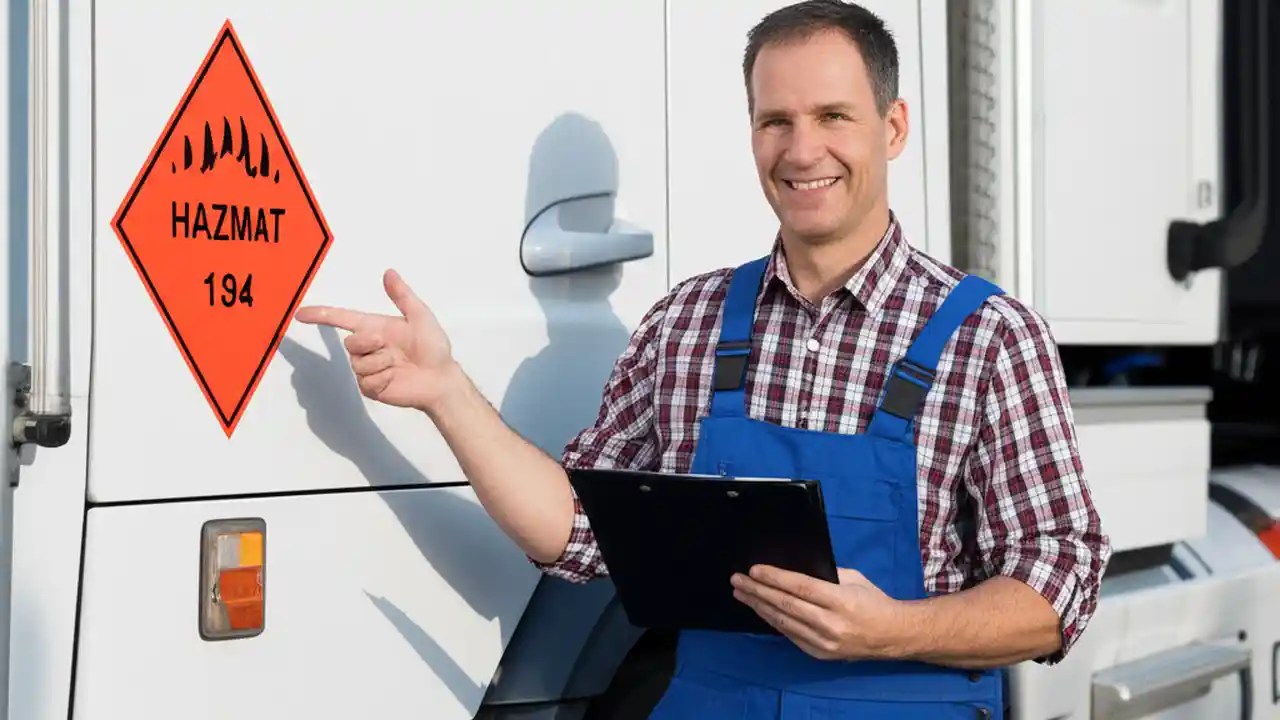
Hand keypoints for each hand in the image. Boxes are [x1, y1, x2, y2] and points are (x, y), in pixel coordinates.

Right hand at [294, 269, 456, 412]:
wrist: (441, 378)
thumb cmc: (433, 347)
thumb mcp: (420, 317)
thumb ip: (402, 296)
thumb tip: (389, 272)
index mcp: (375, 327)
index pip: (342, 319)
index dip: (321, 315)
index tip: (301, 314)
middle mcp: (368, 347)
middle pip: (350, 343)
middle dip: (369, 343)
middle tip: (392, 348)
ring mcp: (368, 368)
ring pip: (359, 363)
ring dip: (382, 363)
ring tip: (399, 364)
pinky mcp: (371, 387)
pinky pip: (367, 380)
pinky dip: (384, 378)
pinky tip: (397, 377)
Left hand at [731, 566, 902, 661]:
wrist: (894, 636)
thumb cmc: (874, 601)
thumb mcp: (854, 579)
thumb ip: (825, 576)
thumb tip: (794, 571)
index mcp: (840, 601)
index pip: (799, 587)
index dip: (774, 578)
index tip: (754, 570)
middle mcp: (830, 624)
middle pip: (785, 605)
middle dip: (757, 591)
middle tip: (737, 581)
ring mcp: (823, 643)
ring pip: (783, 622)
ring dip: (759, 607)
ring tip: (741, 594)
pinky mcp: (819, 654)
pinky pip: (790, 635)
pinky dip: (773, 621)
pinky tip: (761, 610)